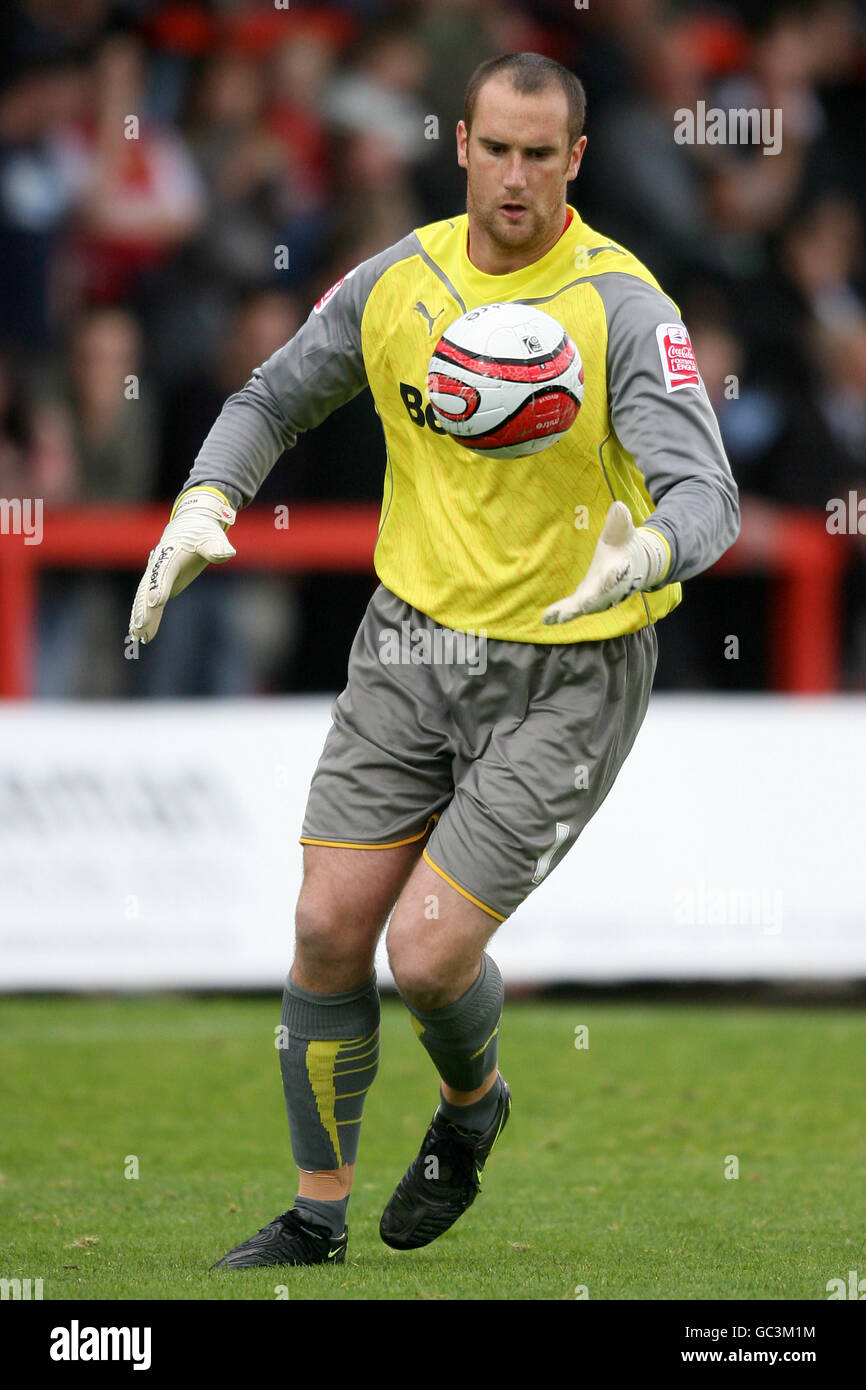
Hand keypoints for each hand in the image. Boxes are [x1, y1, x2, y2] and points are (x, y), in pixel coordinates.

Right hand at [129, 487, 235, 643]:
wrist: (189, 526)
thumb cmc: (202, 533)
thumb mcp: (211, 538)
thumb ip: (217, 547)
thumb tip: (228, 553)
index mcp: (170, 554)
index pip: (164, 573)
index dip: (160, 587)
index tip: (156, 602)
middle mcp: (159, 566)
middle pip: (149, 589)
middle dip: (144, 608)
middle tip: (139, 626)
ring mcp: (157, 576)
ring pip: (145, 598)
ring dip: (140, 616)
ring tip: (135, 635)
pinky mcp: (160, 585)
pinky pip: (150, 602)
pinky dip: (145, 617)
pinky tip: (138, 634)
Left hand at [542, 500, 668, 624]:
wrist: (634, 565)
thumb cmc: (624, 544)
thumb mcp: (623, 531)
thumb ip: (620, 521)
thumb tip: (619, 506)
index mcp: (618, 569)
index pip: (614, 575)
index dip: (610, 578)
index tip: (607, 577)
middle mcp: (609, 588)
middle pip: (597, 597)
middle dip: (586, 604)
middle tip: (574, 610)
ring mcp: (597, 597)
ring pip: (583, 607)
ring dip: (571, 612)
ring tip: (557, 617)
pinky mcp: (586, 600)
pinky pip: (572, 608)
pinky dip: (560, 614)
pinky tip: (545, 620)